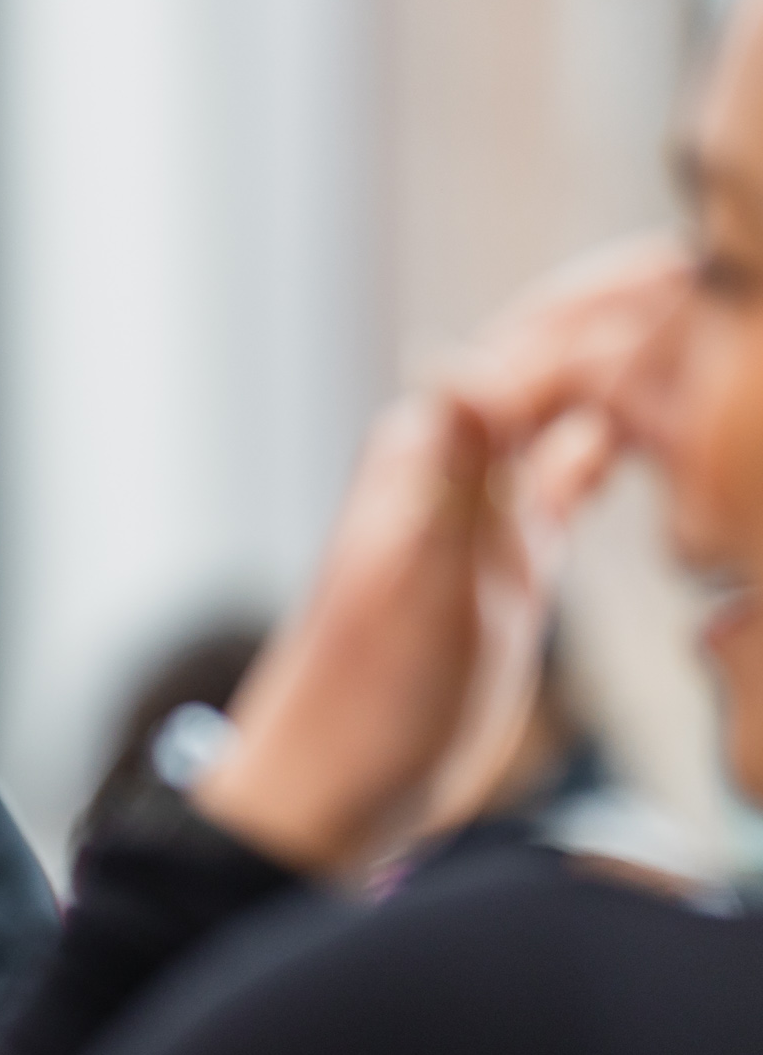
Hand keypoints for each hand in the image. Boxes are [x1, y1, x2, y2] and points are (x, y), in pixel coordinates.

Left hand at [192, 242, 688, 874]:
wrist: (332, 786)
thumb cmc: (366, 694)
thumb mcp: (425, 578)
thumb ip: (457, 471)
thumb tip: (466, 358)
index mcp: (429, 451)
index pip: (541, 347)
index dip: (625, 305)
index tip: (714, 268)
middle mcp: (455, 465)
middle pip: (560, 360)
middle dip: (638, 316)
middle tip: (732, 277)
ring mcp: (485, 511)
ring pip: (576, 412)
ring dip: (640, 374)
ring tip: (723, 346)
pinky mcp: (510, 562)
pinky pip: (577, 477)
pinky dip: (626, 447)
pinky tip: (676, 438)